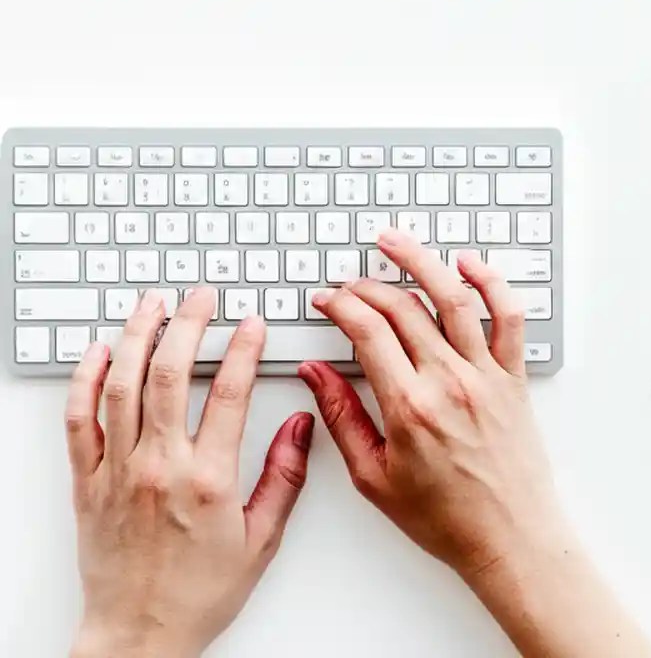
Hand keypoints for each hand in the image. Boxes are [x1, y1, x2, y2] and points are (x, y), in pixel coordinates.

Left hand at [66, 288, 313, 657]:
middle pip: (172, 374)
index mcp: (209, 479)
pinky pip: (79, 419)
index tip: (252, 324)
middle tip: (200, 296)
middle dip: (189, 324)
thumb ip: (284, 478)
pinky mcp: (87, 482)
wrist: (140, 633)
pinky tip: (100, 353)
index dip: (246, 349)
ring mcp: (118, 471)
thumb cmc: (200, 593)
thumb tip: (301, 427)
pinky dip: (86, 380)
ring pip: (123, 385)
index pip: (232, 393)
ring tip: (152, 305)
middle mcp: (160, 467)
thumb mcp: (262, 539)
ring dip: (138, 336)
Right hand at [299, 232, 562, 578]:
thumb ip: (343, 418)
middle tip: (349, 282)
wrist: (509, 537)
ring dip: (421, 261)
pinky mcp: (514, 379)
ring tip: (396, 240)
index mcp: (409, 407)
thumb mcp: (374, 477)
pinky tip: (469, 264)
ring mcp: (486, 376)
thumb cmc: (444, 518)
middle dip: (367, 285)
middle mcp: (449, 382)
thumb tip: (316, 373)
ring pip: (453, 298)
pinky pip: (508, 318)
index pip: (367, 331)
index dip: (339, 305)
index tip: (325, 300)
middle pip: (402, 308)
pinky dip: (491, 283)